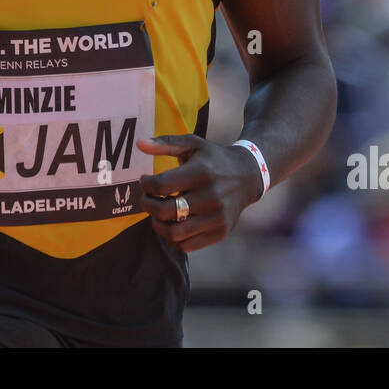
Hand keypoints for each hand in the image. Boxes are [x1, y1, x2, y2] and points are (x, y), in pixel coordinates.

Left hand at [137, 135, 261, 252]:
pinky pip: (187, 245)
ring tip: (158, 213)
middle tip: (147, 198)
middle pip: (164, 212)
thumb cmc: (214, 158)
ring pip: (174, 233)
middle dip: (147, 205)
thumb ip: (165, 143)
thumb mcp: (193, 143)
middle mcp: (211, 197)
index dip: (146, 184)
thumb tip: (139, 145)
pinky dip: (173, 237)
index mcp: (202, 172)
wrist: (248, 176)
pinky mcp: (220, 232)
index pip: (161, 185)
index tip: (145, 180)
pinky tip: (174, 222)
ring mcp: (217, 217)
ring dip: (158, 225)